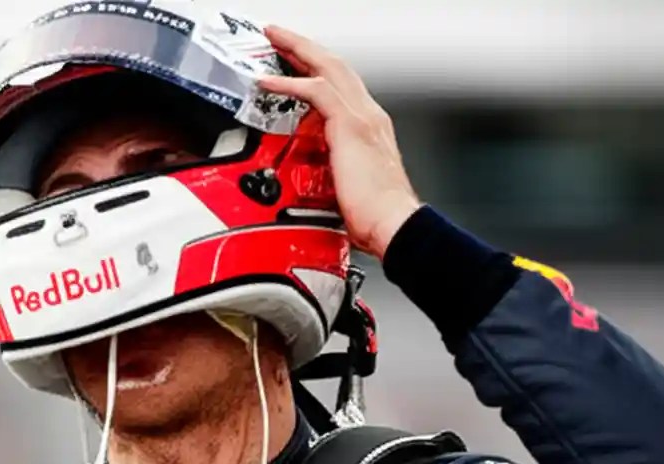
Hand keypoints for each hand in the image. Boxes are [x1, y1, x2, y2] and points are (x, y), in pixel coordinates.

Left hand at [258, 26, 422, 261]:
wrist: (394, 225)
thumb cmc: (376, 217)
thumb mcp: (348, 185)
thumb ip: (332, 169)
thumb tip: (314, 173)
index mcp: (370, 128)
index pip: (342, 86)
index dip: (318, 70)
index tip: (297, 63)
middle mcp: (369, 116)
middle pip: (335, 67)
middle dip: (306, 49)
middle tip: (280, 37)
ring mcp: (362, 118)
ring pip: (328, 68)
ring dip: (298, 50)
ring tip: (274, 39)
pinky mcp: (351, 126)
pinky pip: (316, 91)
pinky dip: (290, 82)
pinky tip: (269, 81)